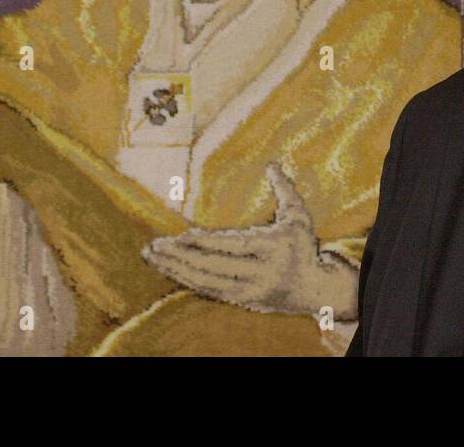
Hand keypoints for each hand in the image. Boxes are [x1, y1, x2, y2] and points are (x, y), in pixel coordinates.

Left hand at [142, 163, 357, 319]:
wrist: (312, 290)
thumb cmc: (301, 245)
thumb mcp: (299, 216)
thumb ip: (285, 190)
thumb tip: (272, 163)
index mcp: (275, 249)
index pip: (235, 246)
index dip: (207, 242)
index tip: (182, 234)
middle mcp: (261, 273)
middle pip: (214, 267)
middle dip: (181, 257)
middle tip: (154, 245)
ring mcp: (248, 291)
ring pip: (205, 282)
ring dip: (175, 269)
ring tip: (150, 255)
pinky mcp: (239, 300)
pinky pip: (207, 290)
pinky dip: (185, 279)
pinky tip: (167, 266)